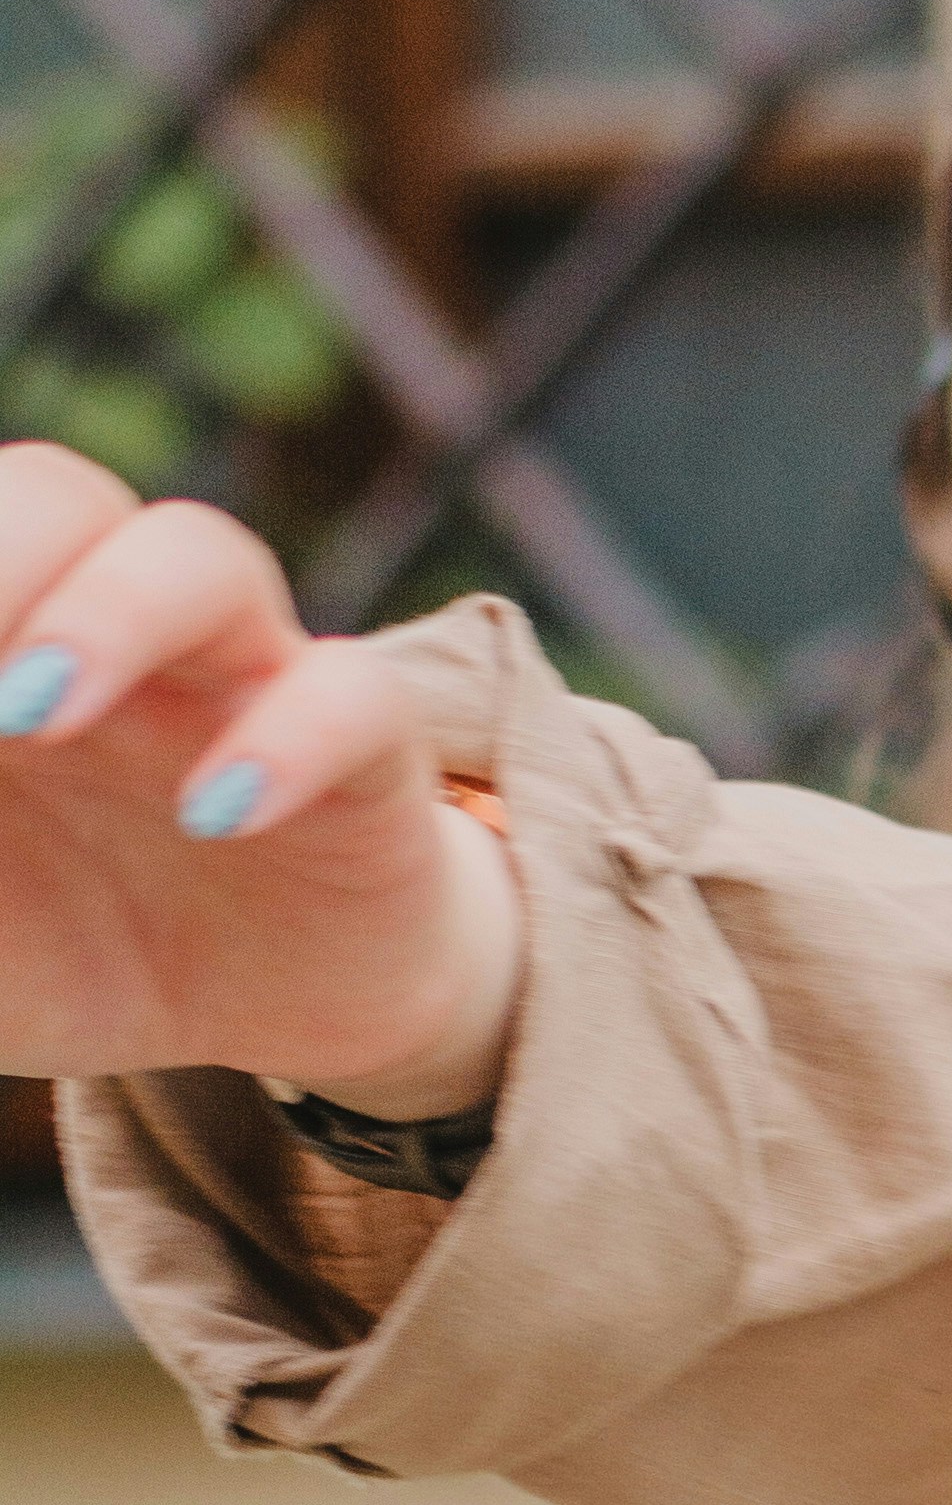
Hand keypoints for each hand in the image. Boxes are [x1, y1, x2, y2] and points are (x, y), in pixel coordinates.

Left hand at [0, 442, 525, 1114]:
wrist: (282, 1009)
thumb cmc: (77, 937)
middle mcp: (106, 627)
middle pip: (57, 495)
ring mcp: (239, 678)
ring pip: (201, 556)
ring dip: (108, 613)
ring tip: (32, 709)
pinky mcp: (365, 761)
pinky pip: (352, 703)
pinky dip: (289, 740)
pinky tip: (214, 814)